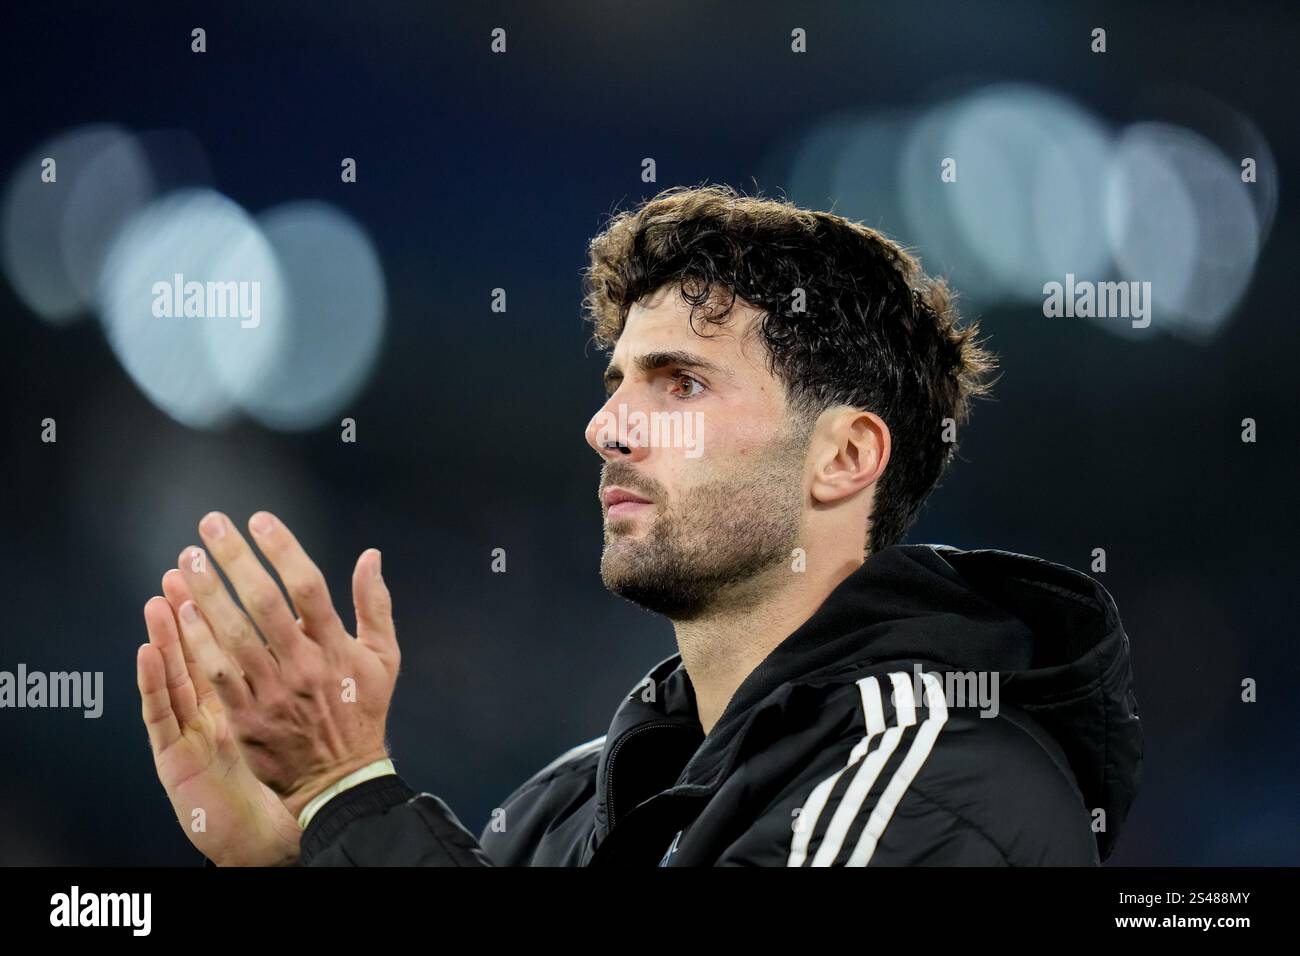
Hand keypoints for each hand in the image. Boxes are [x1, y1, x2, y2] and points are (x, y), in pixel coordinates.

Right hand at [138, 571, 301, 865]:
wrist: (291, 816)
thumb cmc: (287, 767)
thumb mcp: (295, 709)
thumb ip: (299, 662)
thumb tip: (307, 615)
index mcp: (239, 691)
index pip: (220, 637)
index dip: (212, 600)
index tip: (208, 560)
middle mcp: (210, 706)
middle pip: (192, 647)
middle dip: (187, 604)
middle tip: (180, 563)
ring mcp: (191, 729)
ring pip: (172, 673)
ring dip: (164, 633)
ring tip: (158, 593)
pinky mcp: (177, 755)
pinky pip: (161, 713)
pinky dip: (152, 681)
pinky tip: (146, 652)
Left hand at [172, 511, 399, 818]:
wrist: (339, 780)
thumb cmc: (362, 710)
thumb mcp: (383, 656)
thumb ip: (374, 603)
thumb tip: (370, 555)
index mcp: (336, 647)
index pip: (308, 586)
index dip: (283, 549)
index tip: (259, 519)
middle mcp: (302, 666)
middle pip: (264, 603)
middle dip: (235, 560)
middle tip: (210, 525)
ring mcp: (271, 693)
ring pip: (232, 635)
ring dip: (206, 594)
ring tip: (186, 561)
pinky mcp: (246, 717)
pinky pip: (215, 674)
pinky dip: (197, 641)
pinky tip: (181, 611)